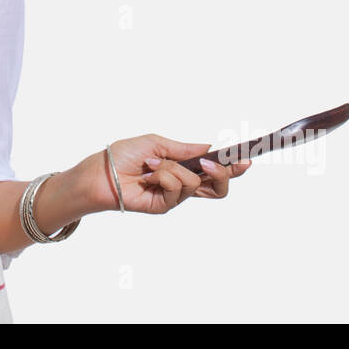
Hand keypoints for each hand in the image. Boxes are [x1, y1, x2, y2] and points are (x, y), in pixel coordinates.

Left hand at [102, 134, 251, 214]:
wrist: (102, 172)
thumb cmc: (124, 156)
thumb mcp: (157, 143)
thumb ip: (185, 149)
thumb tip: (210, 148)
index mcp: (183, 168)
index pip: (214, 171)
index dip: (233, 167)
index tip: (247, 158)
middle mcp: (182, 184)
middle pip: (217, 188)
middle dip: (222, 174)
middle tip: (211, 164)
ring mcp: (174, 196)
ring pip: (197, 185)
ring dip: (174, 168)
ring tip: (153, 163)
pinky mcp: (164, 206)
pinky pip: (177, 188)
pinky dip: (164, 176)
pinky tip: (149, 174)